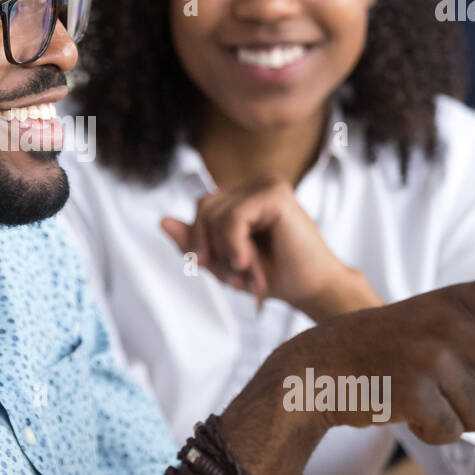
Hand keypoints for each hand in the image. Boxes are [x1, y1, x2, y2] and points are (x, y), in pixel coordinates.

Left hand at [161, 178, 368, 318]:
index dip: (199, 242)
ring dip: (226, 253)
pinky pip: (232, 218)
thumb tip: (162, 221)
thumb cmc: (272, 276)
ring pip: (215, 214)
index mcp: (244, 196)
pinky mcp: (276, 193)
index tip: (219, 272)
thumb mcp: (222, 262)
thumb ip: (193, 242)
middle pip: (203, 208)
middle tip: (236, 279)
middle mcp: (256, 184)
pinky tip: (248, 263)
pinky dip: (234, 246)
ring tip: (249, 274)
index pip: (202, 208)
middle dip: (212, 249)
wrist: (312, 290)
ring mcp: (267, 184)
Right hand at [262, 281, 474, 443]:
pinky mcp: (415, 391)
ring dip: (451, 414)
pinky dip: (430, 432)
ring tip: (415, 393)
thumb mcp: (427, 318)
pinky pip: (452, 430)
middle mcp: (447, 320)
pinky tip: (403, 411)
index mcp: (455, 298)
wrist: (314, 370)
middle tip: (445, 384)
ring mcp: (431, 354)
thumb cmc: (380, 351)